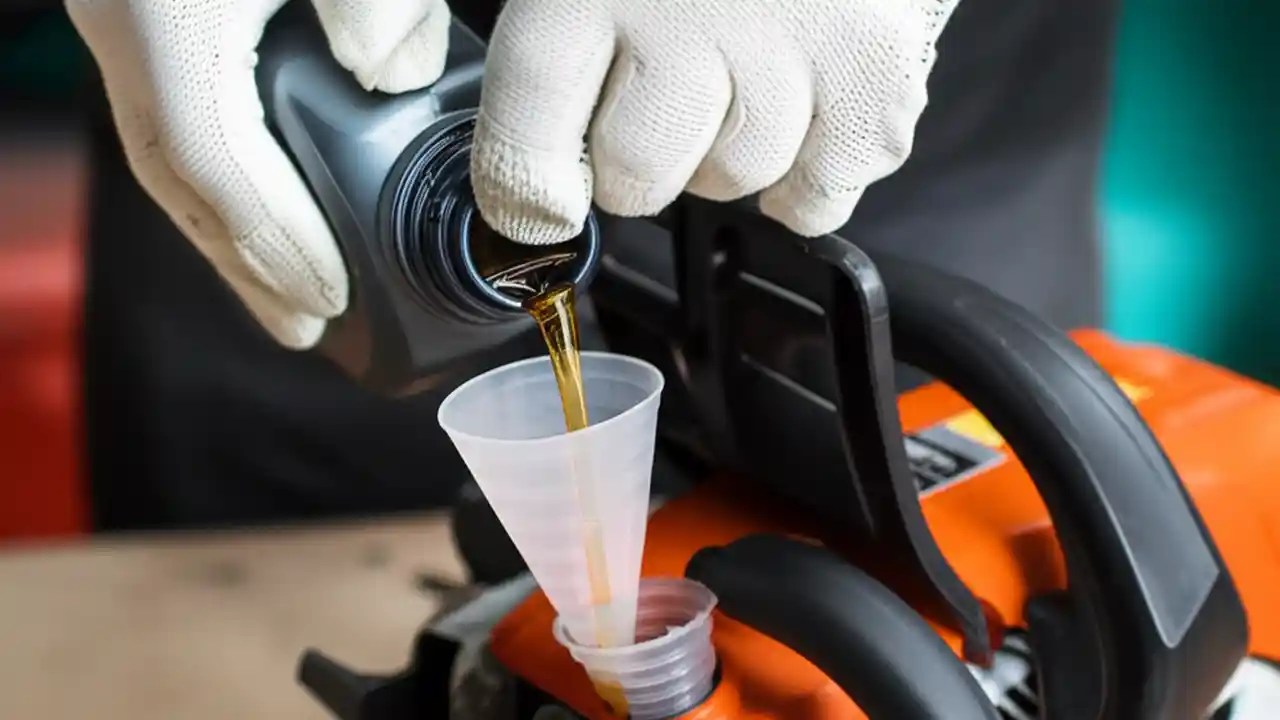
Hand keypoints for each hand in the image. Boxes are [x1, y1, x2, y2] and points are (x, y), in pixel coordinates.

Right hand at [66, 0, 450, 347]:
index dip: (274, 244)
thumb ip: (379, 7)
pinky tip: (264, 201)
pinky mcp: (140, 13)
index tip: (333, 300)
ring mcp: (123, 20)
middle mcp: (126, 28)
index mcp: (168, 21)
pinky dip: (220, 179)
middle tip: (307, 330)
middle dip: (245, 268)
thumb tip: (405, 78)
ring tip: (286, 295)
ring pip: (167, 155)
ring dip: (228, 232)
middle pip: (179, 183)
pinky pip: (172, 118)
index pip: (215, 163)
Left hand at [471, 0, 957, 244]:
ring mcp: (787, 42)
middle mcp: (684, 8)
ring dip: (727, 152)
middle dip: (638, 165)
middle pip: (638, 172)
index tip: (541, 206)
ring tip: (741, 79)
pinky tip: (800, 120)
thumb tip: (541, 176)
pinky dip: (807, 182)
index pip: (532, 131)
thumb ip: (561, 33)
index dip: (528, 187)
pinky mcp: (874, 72)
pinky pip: (818, 193)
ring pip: (732, 177)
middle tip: (656, 111)